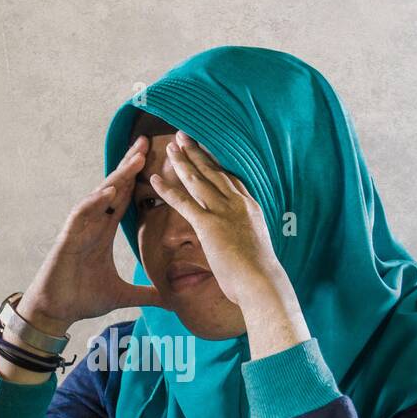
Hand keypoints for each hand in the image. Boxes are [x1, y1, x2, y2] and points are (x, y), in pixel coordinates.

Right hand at [0, 136, 163, 383]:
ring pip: (100, 196)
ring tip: (136, 157)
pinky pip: (82, 214)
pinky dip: (95, 202)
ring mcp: (80, 229)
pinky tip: (110, 191)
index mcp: (104, 232)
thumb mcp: (122, 295)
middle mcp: (92, 225)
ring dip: (117, 176)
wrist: (56, 311)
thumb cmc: (82, 299)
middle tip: (146, 142)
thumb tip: (170, 301)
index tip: (156, 161)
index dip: (137, 180)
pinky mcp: (68, 239)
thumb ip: (146, 294)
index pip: (124, 200)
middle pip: (113, 188)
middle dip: (129, 165)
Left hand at [150, 131, 309, 357]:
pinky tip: (154, 179)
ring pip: (198, 180)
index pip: (231, 178)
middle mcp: (238, 203)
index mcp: (249, 208)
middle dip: (197, 152)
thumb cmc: (260, 273)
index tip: (206, 149)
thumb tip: (239, 242)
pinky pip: (184, 202)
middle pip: (214, 171)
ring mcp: (223, 212)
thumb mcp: (255, 247)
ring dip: (182, 161)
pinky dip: (168, 190)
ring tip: (170, 146)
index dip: (216, 162)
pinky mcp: (209, 225)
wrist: (262, 282)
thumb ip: (244, 237)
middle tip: (184, 136)